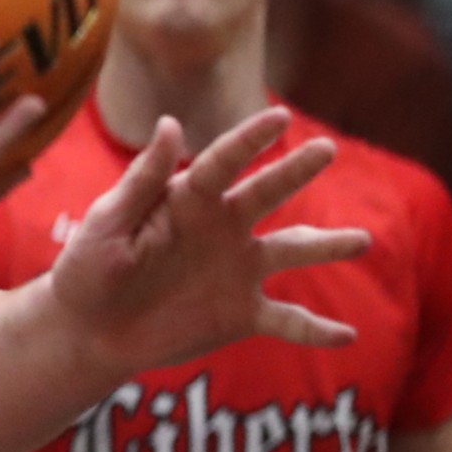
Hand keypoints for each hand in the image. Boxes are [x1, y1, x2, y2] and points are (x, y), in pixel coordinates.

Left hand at [48, 107, 369, 375]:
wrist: (90, 328)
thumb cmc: (89, 267)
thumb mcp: (108, 221)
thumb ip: (143, 178)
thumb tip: (169, 122)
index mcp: (186, 199)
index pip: (223, 162)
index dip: (250, 139)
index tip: (280, 117)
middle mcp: (220, 228)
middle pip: (266, 194)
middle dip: (296, 171)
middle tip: (328, 147)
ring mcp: (235, 270)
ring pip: (291, 252)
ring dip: (327, 246)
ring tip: (362, 240)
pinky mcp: (241, 314)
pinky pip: (288, 320)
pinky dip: (317, 329)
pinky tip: (347, 334)